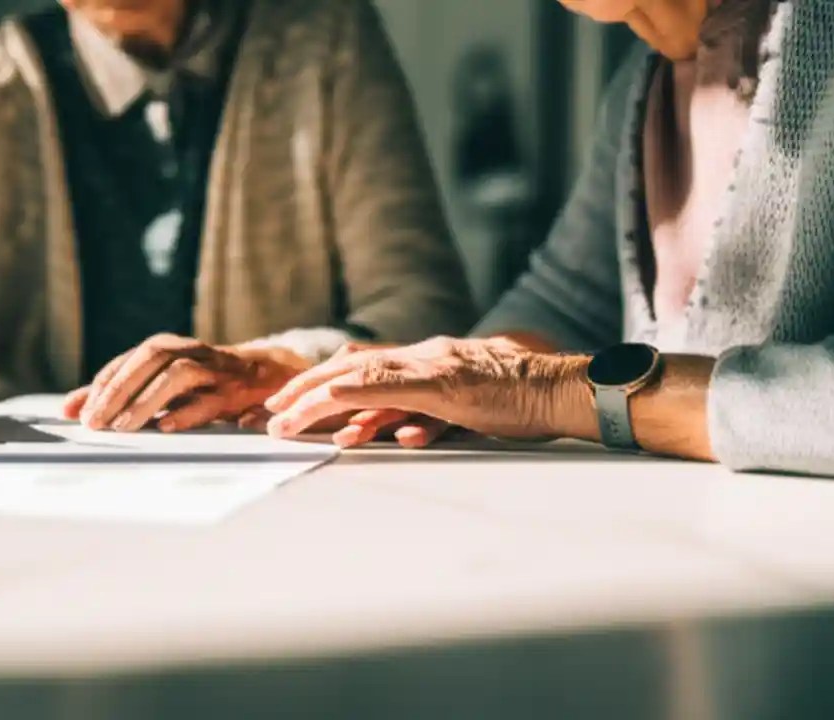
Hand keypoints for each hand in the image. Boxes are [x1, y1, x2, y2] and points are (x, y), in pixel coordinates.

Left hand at [62, 334, 312, 432]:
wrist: (265, 375)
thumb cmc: (202, 382)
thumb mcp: (159, 384)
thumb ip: (117, 394)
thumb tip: (68, 409)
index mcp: (168, 349)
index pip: (127, 361)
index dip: (101, 385)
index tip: (76, 413)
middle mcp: (189, 352)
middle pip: (150, 359)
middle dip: (118, 390)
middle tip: (94, 423)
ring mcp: (214, 370)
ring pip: (178, 375)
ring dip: (147, 400)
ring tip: (123, 428)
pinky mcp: (236, 392)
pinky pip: (211, 400)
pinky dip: (188, 412)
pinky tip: (166, 427)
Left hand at [264, 336, 588, 442]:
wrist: (564, 387)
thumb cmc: (515, 401)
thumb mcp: (458, 400)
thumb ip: (423, 407)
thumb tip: (389, 428)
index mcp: (420, 362)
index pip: (356, 367)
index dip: (315, 383)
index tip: (283, 406)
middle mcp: (422, 358)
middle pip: (350, 369)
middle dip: (304, 392)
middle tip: (269, 417)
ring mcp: (438, 369)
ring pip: (368, 380)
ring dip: (324, 403)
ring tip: (291, 425)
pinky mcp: (456, 386)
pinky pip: (407, 396)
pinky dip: (375, 409)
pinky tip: (351, 427)